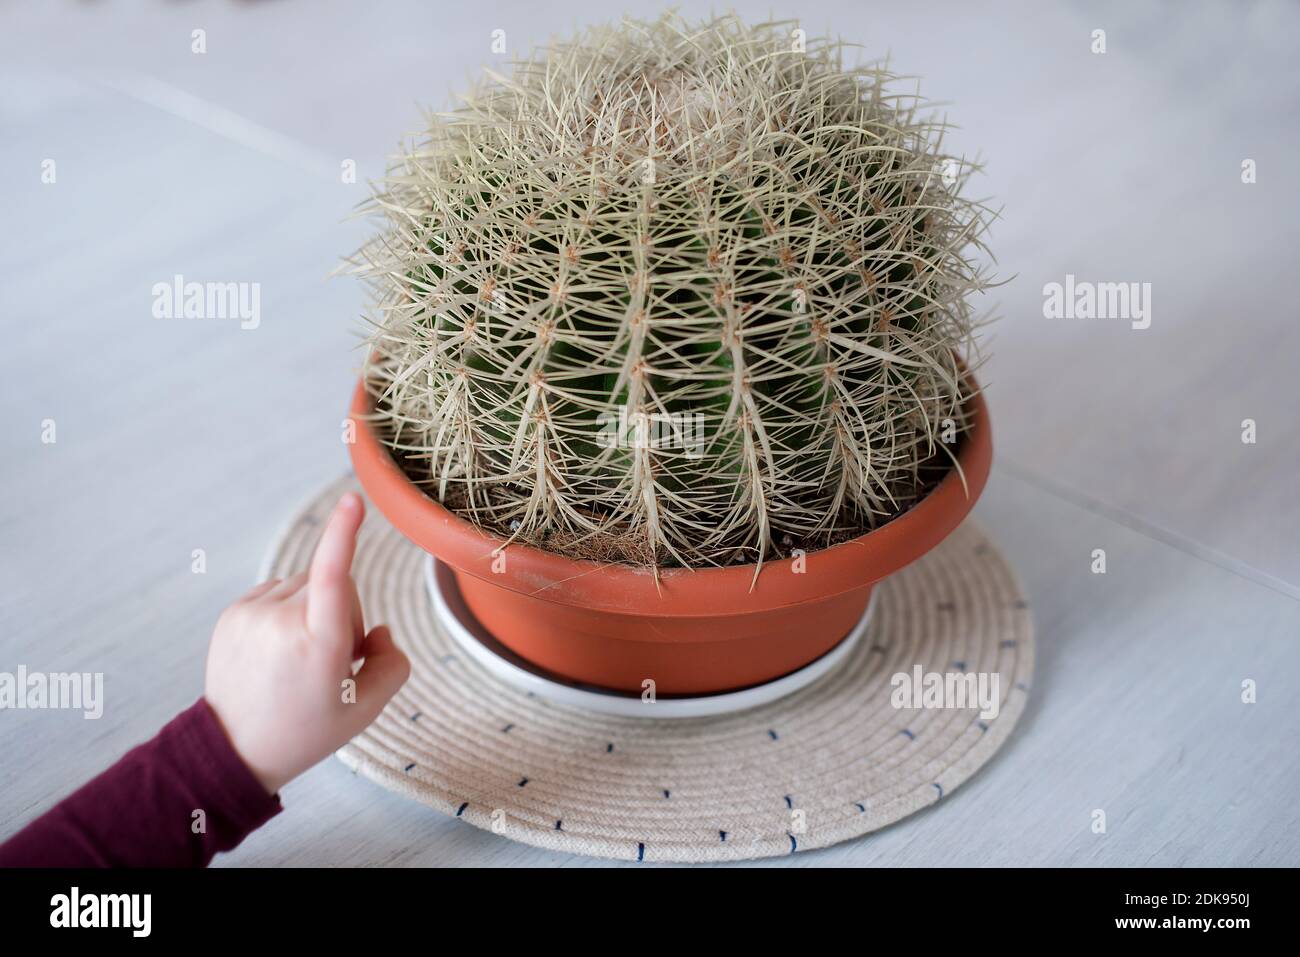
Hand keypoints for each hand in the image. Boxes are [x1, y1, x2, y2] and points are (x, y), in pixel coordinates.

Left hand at [205, 493, 409, 794]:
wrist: (233, 749)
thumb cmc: (307, 732)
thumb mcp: (367, 710)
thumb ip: (393, 664)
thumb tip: (378, 631)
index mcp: (318, 645)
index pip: (333, 575)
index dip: (344, 534)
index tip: (353, 500)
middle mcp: (281, 621)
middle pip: (334, 581)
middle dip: (344, 610)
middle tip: (335, 659)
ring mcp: (252, 614)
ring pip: (305, 583)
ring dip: (314, 609)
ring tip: (303, 657)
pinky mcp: (233, 613)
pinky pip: (279, 590)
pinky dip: (289, 610)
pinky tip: (282, 649)